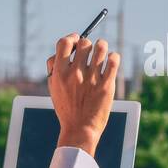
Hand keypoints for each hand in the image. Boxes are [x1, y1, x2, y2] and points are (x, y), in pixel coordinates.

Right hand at [46, 35, 119, 155]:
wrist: (80, 129)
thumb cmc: (67, 108)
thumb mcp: (53, 88)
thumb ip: (55, 68)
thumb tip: (64, 49)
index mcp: (60, 73)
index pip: (64, 43)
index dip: (72, 38)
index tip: (76, 41)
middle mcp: (75, 74)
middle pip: (84, 43)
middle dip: (88, 44)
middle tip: (90, 52)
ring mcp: (91, 79)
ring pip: (101, 47)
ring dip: (102, 46)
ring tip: (102, 52)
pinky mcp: (106, 85)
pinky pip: (114, 60)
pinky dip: (114, 57)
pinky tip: (111, 61)